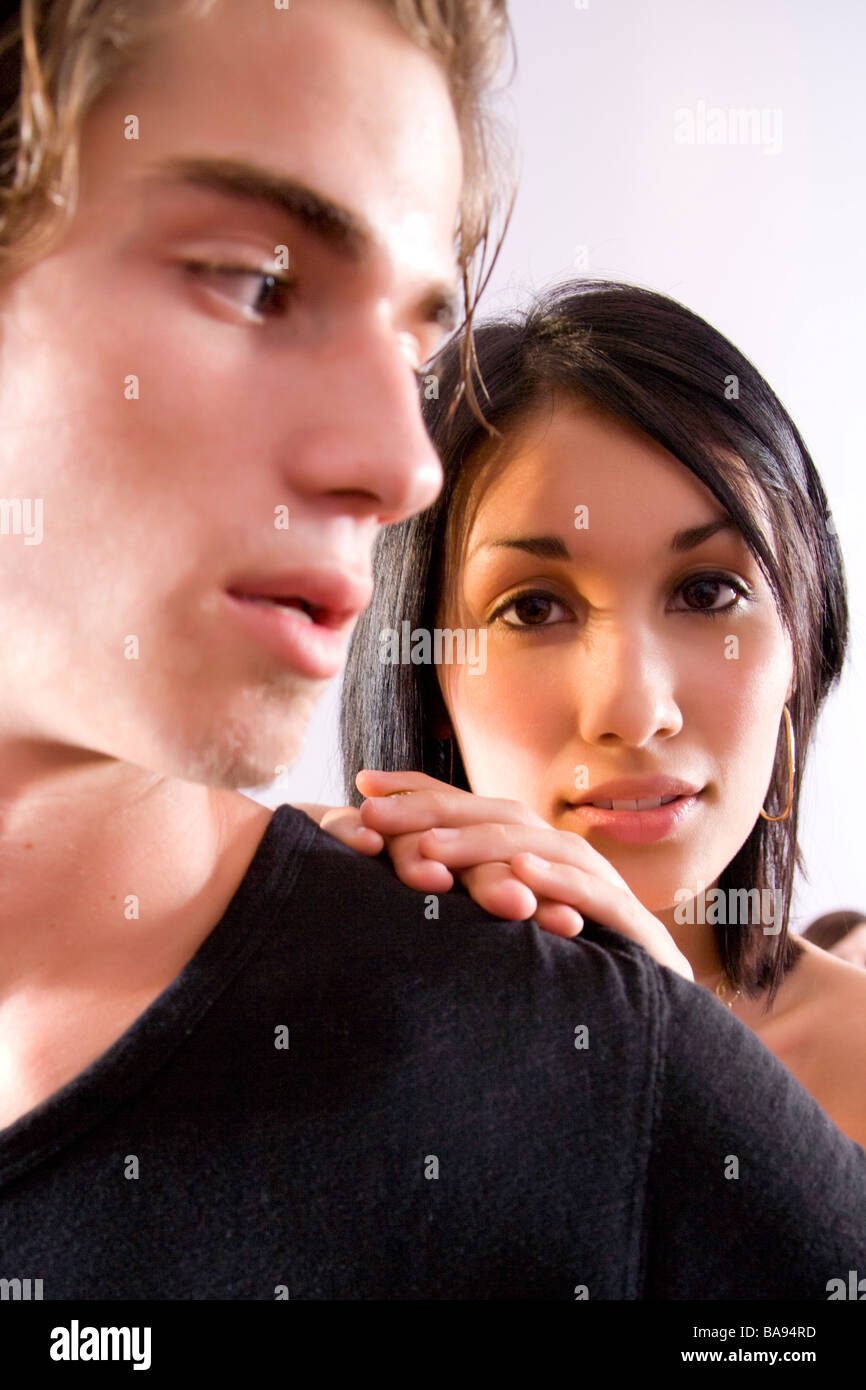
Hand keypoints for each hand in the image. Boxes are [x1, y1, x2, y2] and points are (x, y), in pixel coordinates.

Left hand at [308, 771, 692, 980]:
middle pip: (500, 818)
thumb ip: (466, 907)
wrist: (658, 1039)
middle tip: (372, 814)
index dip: (423, 792)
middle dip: (434, 811)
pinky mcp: (633, 930)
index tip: (363, 785)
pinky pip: (593, 895)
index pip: (475, 811)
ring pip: (538, 849)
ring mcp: (602, 892)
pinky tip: (521, 872)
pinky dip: (557, 878)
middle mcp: (567, 865)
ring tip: (428, 847)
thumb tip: (396, 885)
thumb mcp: (505, 943)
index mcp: (536, 861)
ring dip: (482, 844)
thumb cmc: (571, 990)